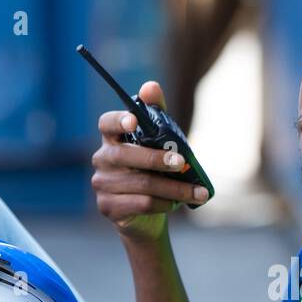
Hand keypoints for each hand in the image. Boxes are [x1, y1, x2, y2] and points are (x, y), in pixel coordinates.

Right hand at [90, 80, 208, 242]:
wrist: (145, 216)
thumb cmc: (154, 172)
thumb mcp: (158, 142)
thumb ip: (156, 113)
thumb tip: (150, 86)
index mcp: (112, 138)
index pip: (107, 123)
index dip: (118, 120)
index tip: (134, 119)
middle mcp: (102, 159)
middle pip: (127, 156)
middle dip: (158, 158)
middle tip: (182, 161)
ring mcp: (102, 184)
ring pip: (142, 184)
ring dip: (175, 188)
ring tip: (199, 192)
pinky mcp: (109, 207)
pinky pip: (142, 203)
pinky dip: (165, 203)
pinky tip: (178, 204)